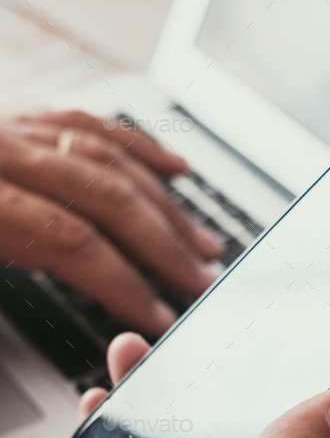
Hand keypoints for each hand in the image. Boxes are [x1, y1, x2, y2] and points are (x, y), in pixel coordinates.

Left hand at [0, 111, 223, 336]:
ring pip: (110, 161)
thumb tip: (79, 295)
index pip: (74, 242)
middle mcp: (3, 154)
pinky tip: (174, 169)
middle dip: (165, 248)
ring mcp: (14, 129)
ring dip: (165, 208)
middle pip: (108, 199)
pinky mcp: (18, 118)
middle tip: (201, 284)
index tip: (162, 319)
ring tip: (202, 246)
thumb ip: (16, 264)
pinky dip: (140, 149)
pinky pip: (91, 123)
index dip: (128, 285)